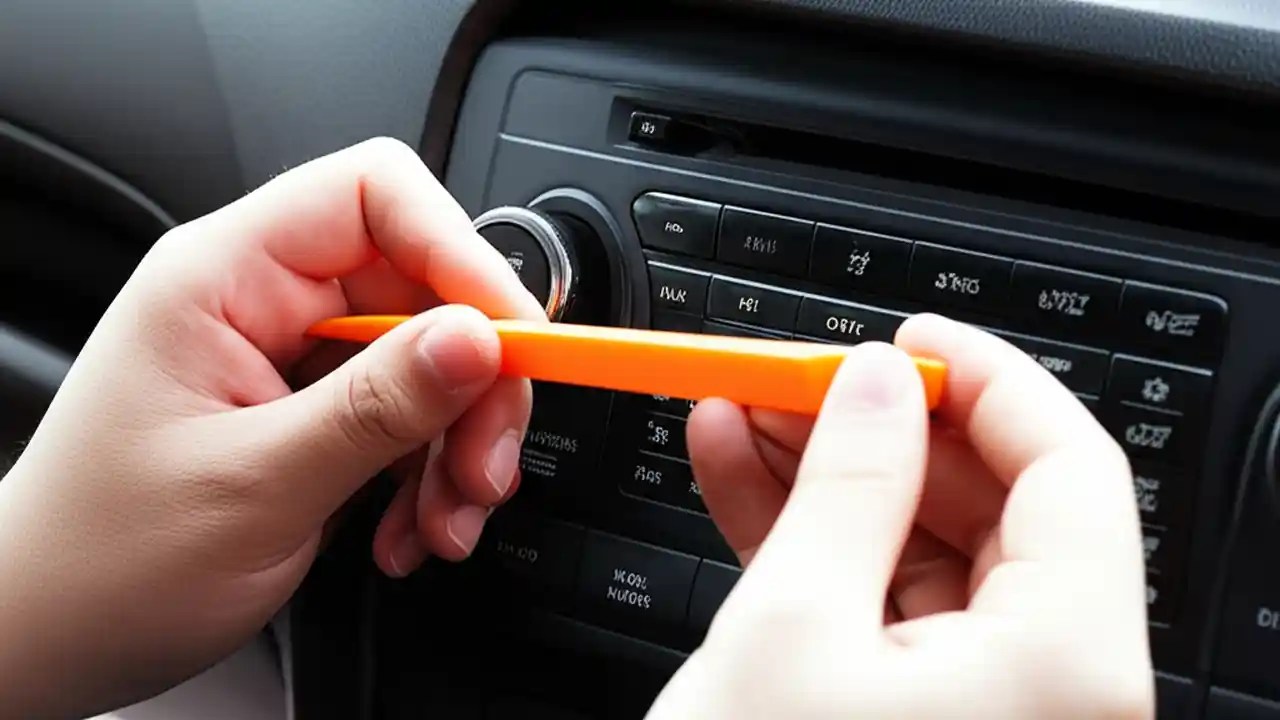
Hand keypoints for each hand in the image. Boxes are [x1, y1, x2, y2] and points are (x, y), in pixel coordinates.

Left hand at [0, 138, 544, 718]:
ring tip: (445, 521)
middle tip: (486, 466)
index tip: (513, 337)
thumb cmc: (101, 564)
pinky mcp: (314, 414)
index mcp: (223, 277)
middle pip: (423, 291)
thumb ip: (376, 406)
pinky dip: (431, 478)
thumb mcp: (254, 486)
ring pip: (431, 364)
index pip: (373, 196)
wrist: (52, 639)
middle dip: (474, 385)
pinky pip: (410, 420)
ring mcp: (292, 360)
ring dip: (458, 447)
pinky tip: (410, 532)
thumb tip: (479, 338)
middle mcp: (263, 303)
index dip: (459, 253)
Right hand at [653, 314, 1152, 718]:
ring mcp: (987, 712)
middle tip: (797, 379)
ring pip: (925, 550)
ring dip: (832, 477)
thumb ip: (846, 484)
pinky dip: (815, 541)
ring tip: (742, 415)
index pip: (1069, 466)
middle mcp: (1053, 692)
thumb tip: (873, 388)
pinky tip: (742, 480)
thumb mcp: (793, 626)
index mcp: (1068, 666)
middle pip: (992, 504)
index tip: (909, 340)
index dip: (986, 380)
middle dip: (883, 428)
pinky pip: (883, 604)